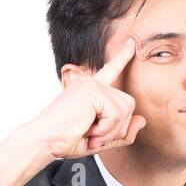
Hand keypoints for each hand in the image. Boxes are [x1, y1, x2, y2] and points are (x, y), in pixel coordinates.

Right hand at [29, 36, 146, 158]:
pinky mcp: (93, 90)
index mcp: (90, 91)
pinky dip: (106, 129)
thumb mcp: (99, 140)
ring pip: (126, 110)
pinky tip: (90, 130)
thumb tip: (142, 120)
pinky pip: (116, 114)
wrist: (43, 141)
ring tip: (90, 134)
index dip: (122, 57)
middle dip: (117, 128)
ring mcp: (92, 85)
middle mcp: (91, 84)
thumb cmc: (64, 140)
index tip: (131, 44)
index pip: (110, 71)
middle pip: (128, 104)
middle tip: (94, 136)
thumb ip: (122, 132)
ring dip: (111, 130)